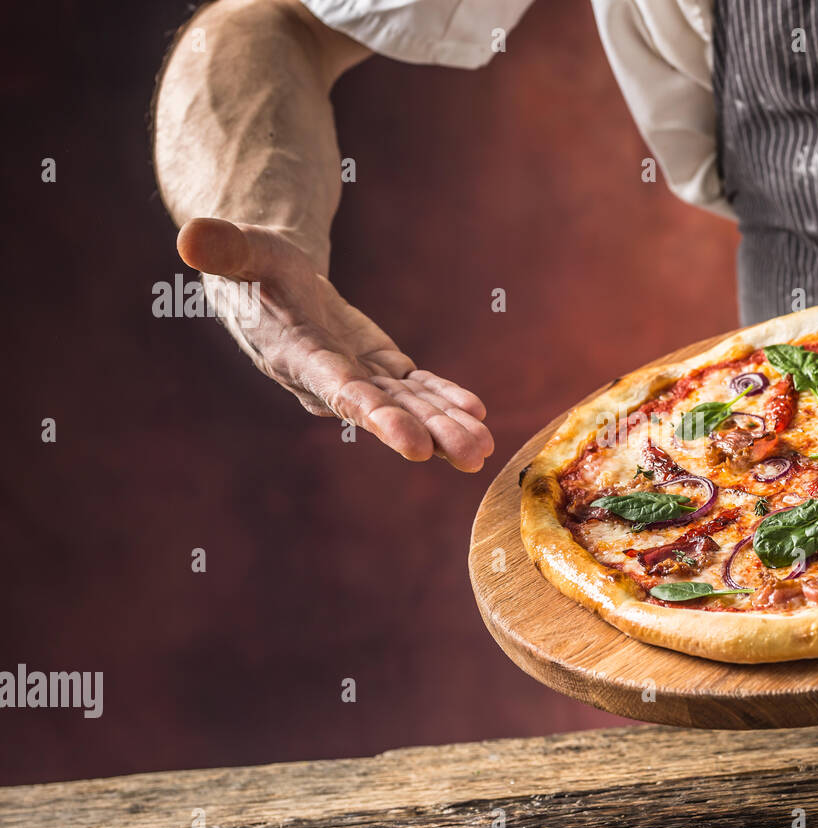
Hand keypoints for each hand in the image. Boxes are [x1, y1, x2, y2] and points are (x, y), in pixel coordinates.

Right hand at [176, 218, 493, 469]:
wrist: (265, 282)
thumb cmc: (250, 264)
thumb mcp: (240, 249)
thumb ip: (223, 248)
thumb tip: (190, 237)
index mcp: (299, 358)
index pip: (341, 393)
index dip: (379, 418)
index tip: (414, 445)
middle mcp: (330, 381)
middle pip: (385, 412)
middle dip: (429, 433)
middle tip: (472, 455)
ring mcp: (357, 377)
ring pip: (408, 407)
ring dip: (447, 425)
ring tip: (484, 449)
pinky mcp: (377, 368)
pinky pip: (416, 387)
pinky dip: (445, 398)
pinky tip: (476, 413)